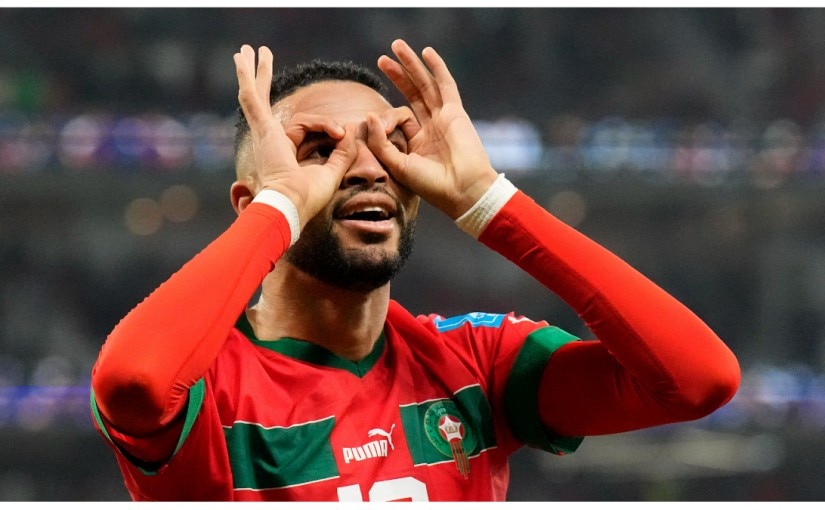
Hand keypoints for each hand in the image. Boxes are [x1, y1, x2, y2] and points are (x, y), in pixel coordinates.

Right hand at [233, 45, 356, 226]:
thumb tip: (352, 131)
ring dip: (254, 71)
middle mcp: (269, 140)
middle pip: (265, 102)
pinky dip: (248, 77)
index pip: (306, 126)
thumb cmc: (307, 199)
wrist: (290, 205)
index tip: (342, 132)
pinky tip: (242, 57)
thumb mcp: (331, 172)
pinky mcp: (263, 129)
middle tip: (261, 55)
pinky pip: (253, 98)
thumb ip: (342, 152)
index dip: (328, 126)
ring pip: (256, 96)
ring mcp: (263, 133)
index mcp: (284, 151)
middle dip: (263, 78)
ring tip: (248, 50)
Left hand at [368, 39, 498, 218]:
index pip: (398, 117)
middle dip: (397, 75)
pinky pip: (445, 85)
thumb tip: (370, 115)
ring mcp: (444, 118)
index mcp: (417, 142)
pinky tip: (426, 52)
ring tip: (397, 46)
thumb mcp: (398, 165)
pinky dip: (436, 68)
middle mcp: (431, 127)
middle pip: (412, 93)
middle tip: (382, 58)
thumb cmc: (432, 185)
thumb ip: (380, 142)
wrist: (462, 190)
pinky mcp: (456, 112)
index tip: (377, 123)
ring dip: (412, 65)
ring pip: (426, 85)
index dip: (385, 118)